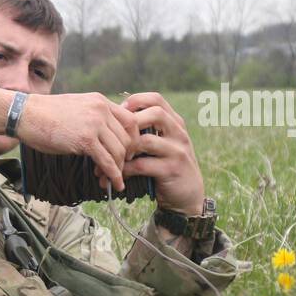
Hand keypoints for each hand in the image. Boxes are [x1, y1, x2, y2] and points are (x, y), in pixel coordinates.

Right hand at [18, 92, 139, 191]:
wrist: (25, 114)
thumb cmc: (44, 115)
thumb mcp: (75, 108)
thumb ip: (92, 117)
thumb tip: (100, 135)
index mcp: (100, 101)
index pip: (131, 121)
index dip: (132, 140)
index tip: (126, 153)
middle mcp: (101, 110)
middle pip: (128, 138)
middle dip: (126, 157)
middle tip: (118, 169)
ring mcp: (95, 124)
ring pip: (120, 151)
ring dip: (118, 169)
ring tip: (110, 179)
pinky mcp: (85, 140)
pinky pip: (107, 161)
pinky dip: (114, 175)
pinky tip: (114, 185)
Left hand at [118, 92, 205, 214]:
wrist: (187, 195)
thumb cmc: (165, 166)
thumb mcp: (160, 144)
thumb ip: (145, 131)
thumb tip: (113, 119)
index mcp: (174, 123)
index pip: (156, 99)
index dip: (135, 101)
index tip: (117, 112)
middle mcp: (178, 133)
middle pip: (155, 114)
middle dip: (129, 124)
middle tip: (111, 136)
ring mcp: (177, 151)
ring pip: (146, 141)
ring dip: (122, 150)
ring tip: (108, 160)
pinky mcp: (171, 170)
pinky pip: (142, 165)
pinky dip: (125, 170)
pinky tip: (116, 175)